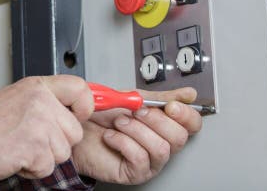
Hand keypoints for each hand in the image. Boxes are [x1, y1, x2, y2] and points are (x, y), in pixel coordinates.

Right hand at [0, 75, 93, 180]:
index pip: (80, 88)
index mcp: (37, 87)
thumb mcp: (16, 97)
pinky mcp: (35, 147)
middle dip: (58, 142)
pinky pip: (49, 166)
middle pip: (75, 131)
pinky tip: (17, 155)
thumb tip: (68, 109)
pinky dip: (33, 168)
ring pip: (63, 152)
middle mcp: (40, 101)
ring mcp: (39, 124)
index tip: (77, 114)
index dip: (84, 106)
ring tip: (22, 146)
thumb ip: (43, 100)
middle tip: (33, 138)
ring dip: (44, 157)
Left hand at [72, 86, 202, 183]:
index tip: (170, 106)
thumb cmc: (100, 115)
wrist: (74, 126)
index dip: (186, 114)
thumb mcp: (131, 98)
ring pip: (161, 148)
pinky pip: (140, 157)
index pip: (192, 124)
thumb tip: (188, 94)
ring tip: (118, 123)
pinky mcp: (135, 172)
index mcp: (163, 124)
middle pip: (180, 137)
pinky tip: (111, 137)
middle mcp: (160, 143)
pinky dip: (122, 142)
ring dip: (136, 130)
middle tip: (134, 111)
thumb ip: (160, 96)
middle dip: (154, 119)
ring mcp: (149, 160)